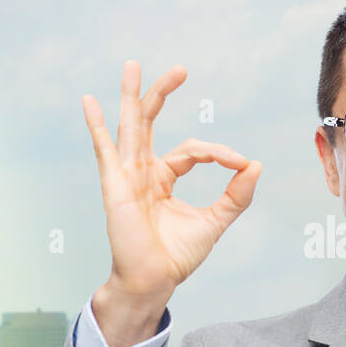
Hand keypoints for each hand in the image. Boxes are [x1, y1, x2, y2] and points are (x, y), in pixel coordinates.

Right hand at [83, 61, 261, 346]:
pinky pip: (106, 151)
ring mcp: (127, 176)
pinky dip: (97, 126)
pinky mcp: (116, 186)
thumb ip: (236, 195)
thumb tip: (255, 165)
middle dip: (163, 94)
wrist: (155, 281)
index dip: (218, 153)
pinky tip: (89, 102)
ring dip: (132, 96)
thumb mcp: (215, 221)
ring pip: (131, 127)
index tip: (240, 163)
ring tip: (133, 65)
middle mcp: (143, 172)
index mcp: (163, 178)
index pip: (192, 151)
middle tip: (181, 69)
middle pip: (151, 123)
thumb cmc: (176, 256)